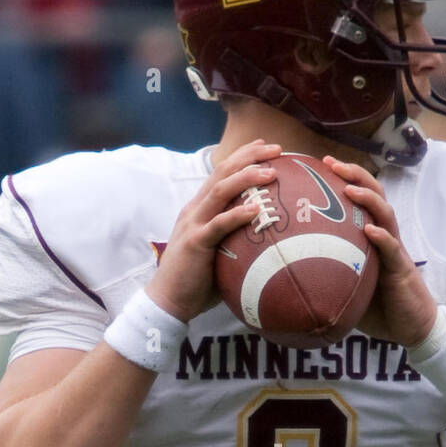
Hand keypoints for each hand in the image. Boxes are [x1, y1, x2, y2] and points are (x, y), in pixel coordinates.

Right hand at [146, 140, 280, 321]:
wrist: (169, 300)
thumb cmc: (197, 280)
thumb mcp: (218, 251)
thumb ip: (235, 238)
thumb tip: (268, 239)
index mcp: (199, 209)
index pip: (221, 173)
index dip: (242, 156)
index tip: (265, 146)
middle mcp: (195, 210)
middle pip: (222, 172)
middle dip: (249, 156)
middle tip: (276, 148)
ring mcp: (194, 224)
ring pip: (219, 191)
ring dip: (246, 178)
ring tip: (270, 172)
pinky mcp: (196, 243)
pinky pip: (219, 225)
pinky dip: (238, 215)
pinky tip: (257, 209)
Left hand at [322, 156, 436, 349]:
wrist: (411, 327)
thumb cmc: (379, 307)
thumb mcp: (348, 287)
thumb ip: (327, 274)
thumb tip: (289, 275)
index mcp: (372, 237)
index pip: (360, 199)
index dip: (344, 179)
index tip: (321, 164)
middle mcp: (385, 237)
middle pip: (373, 195)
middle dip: (354, 175)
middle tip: (331, 163)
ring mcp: (394, 251)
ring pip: (385, 214)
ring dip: (368, 198)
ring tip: (349, 188)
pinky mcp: (400, 270)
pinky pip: (391, 249)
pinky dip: (381, 237)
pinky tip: (370, 230)